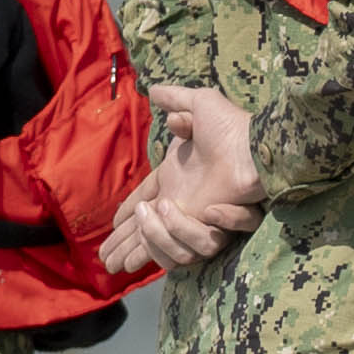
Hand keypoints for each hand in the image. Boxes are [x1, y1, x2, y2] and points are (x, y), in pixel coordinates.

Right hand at [101, 85, 265, 273]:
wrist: (250, 147)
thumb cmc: (230, 127)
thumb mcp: (200, 104)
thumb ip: (175, 100)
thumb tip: (152, 90)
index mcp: (175, 174)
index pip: (144, 197)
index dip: (128, 211)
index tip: (113, 225)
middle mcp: (179, 198)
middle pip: (143, 227)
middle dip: (121, 243)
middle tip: (103, 259)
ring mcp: (188, 214)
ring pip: (154, 241)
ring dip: (130, 248)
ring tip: (109, 262)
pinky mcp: (197, 226)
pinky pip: (174, 248)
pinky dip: (153, 249)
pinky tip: (133, 259)